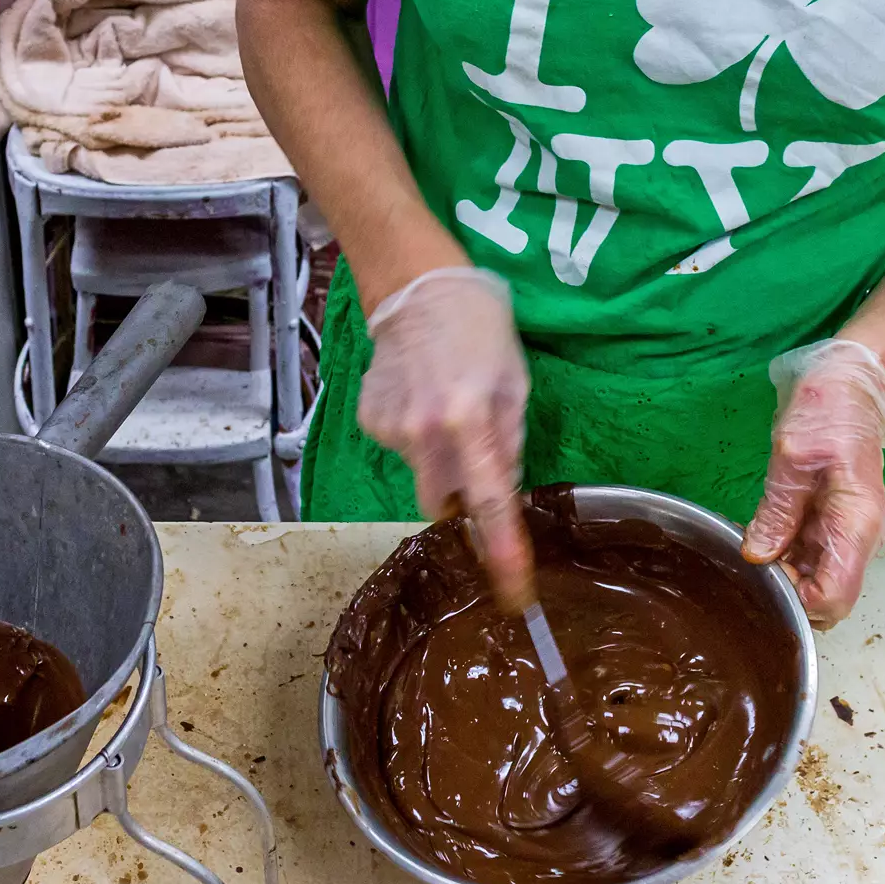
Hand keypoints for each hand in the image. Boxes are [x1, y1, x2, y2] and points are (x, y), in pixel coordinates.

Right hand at [358, 267, 533, 608]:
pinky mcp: (369, 420)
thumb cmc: (481, 330)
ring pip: (422, 474)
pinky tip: (423, 398)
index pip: (489, 504)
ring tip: (449, 408)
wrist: (419, 289)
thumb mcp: (514, 384)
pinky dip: (417, 437)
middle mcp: (423, 432)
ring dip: (441, 458)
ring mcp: (389, 427)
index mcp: (468, 421)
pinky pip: (402, 449)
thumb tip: (502, 493)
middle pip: (443, 502)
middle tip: (477, 459)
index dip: (503, 553)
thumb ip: (508, 445)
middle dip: (462, 497)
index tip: (516, 594)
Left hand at [742, 338, 884, 628]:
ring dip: (783, 576)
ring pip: (815, 583)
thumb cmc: (829, 411)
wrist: (849, 384)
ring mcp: (844, 535)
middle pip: (826, 600)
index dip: (796, 601)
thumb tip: (757, 555)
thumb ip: (777, 510)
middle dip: (787, 593)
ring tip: (751, 546)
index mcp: (856, 526)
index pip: (834, 599)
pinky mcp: (830, 527)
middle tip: (751, 560)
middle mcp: (857, 540)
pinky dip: (783, 559)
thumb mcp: (793, 456)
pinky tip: (759, 539)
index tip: (765, 574)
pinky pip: (807, 560)